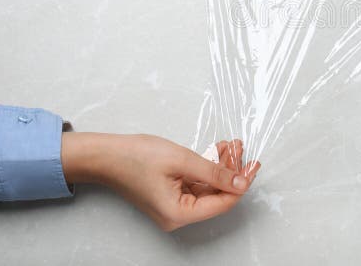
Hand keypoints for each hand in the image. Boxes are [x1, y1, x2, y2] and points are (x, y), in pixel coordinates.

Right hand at [61, 132, 259, 230]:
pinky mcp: (170, 195)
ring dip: (221, 165)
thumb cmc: (137, 157)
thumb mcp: (182, 160)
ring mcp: (173, 206)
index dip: (241, 183)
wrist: (106, 154)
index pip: (223, 202)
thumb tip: (240, 182)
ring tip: (231, 144)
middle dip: (231, 169)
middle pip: (216, 194)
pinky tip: (217, 150)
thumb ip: (214, 172)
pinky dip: (207, 167)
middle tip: (241, 147)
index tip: (254, 163)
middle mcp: (177, 216)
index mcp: (179, 213)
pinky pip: (196, 183)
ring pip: (208, 187)